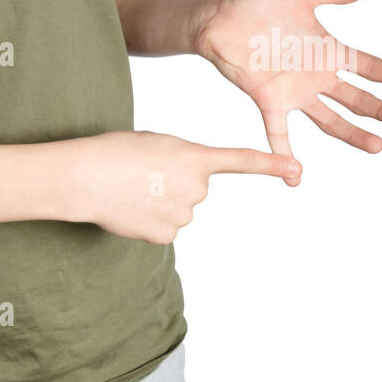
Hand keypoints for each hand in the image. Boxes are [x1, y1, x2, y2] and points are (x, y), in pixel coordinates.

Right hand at [68, 130, 301, 242]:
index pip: (240, 160)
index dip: (270, 164)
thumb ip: (182, 163)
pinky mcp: (167, 236)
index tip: (296, 169)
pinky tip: (131, 208)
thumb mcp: (156, 144)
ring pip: (180, 208)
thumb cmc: (116, 152)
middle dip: (175, 182)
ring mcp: (183, 215)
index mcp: (193, 157)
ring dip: (161, 200)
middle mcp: (196, 188)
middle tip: (143, 172)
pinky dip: (151, 219)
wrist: (85, 177)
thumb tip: (186, 192)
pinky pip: (166, 226)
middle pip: (195, 187)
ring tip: (132, 188)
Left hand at [194, 0, 381, 183]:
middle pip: (355, 97)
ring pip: (329, 119)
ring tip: (377, 146)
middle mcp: (315, 75)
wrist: (219, 15)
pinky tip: (295, 180)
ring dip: (352, 133)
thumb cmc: (257, 1)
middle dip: (380, 108)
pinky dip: (285, 155)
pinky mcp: (268, 100)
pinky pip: (278, 133)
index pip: (366, 65)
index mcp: (326, 50)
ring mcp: (293, 91)